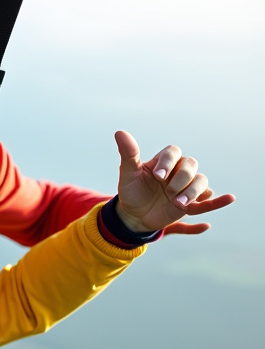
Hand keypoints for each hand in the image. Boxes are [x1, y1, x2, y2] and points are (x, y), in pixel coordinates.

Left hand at [114, 130, 233, 234]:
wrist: (133, 216)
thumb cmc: (131, 191)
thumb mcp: (128, 174)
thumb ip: (128, 154)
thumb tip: (119, 132)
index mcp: (164, 161)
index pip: (174, 152)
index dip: (168, 162)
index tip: (158, 176)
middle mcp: (178, 171)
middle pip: (190, 165)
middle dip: (180, 178)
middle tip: (166, 191)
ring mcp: (186, 187)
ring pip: (200, 181)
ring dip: (192, 191)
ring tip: (178, 203)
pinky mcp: (190, 204)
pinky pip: (208, 201)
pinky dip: (218, 200)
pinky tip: (230, 198)